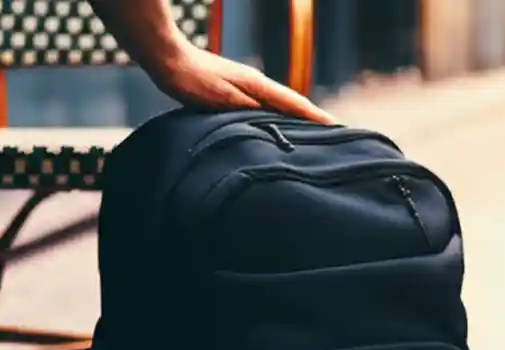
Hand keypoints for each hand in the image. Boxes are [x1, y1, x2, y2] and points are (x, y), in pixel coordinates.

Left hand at [148, 38, 337, 124]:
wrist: (167, 58)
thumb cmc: (191, 79)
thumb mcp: (221, 99)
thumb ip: (249, 110)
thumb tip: (275, 123)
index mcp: (258, 86)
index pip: (295, 105)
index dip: (316, 118)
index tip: (337, 128)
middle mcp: (256, 84)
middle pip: (292, 105)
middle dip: (313, 119)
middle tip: (333, 137)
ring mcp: (246, 86)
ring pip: (278, 106)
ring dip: (296, 119)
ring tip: (311, 136)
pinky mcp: (234, 90)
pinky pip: (264, 107)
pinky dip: (276, 117)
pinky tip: (273, 127)